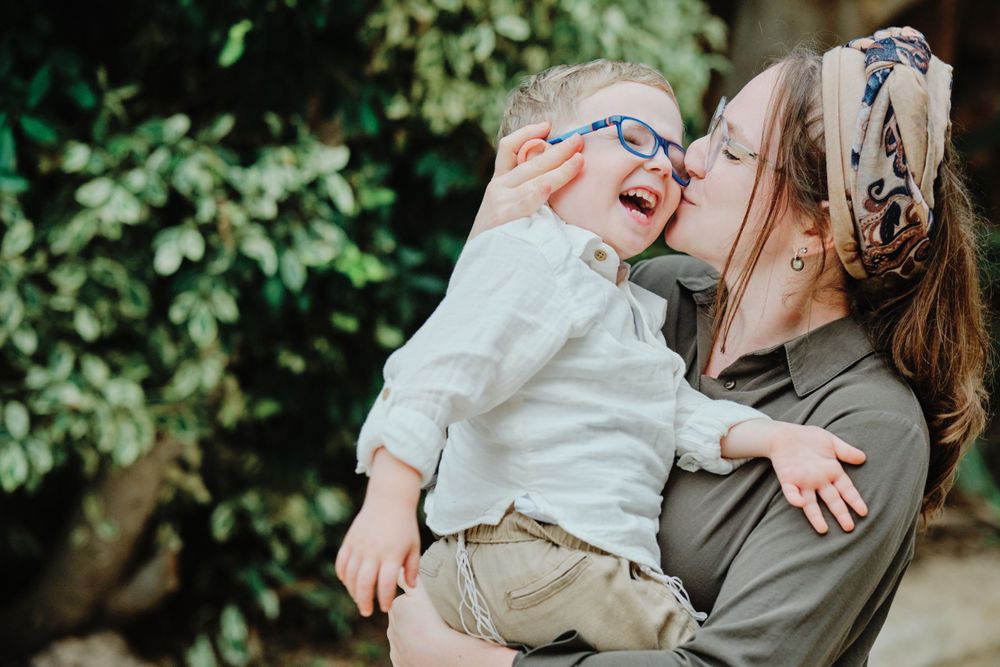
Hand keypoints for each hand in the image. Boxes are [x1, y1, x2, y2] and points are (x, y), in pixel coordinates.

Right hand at [335, 448, 421, 615]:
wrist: (389, 499)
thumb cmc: (404, 524)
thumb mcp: (414, 545)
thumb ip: (412, 567)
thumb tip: (411, 588)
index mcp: (392, 554)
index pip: (385, 584)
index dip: (383, 599)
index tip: (384, 607)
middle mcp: (374, 551)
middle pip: (363, 583)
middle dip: (364, 601)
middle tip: (366, 611)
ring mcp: (359, 545)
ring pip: (349, 575)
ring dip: (352, 591)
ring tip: (358, 599)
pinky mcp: (350, 540)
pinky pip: (341, 562)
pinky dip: (342, 575)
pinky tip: (348, 582)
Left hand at [387, 576, 517, 666]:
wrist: (444, 653)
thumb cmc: (436, 619)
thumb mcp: (423, 592)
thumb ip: (410, 579)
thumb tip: (399, 569)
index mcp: (396, 609)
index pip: (406, 602)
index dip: (420, 604)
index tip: (431, 609)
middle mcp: (392, 630)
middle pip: (405, 622)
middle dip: (415, 621)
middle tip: (434, 622)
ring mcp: (396, 649)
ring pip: (405, 640)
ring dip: (415, 638)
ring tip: (434, 637)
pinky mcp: (401, 664)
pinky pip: (408, 657)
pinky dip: (416, 654)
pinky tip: (428, 651)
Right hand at [469, 121, 583, 240]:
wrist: (482, 271)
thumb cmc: (503, 242)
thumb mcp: (509, 212)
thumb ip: (527, 195)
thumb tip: (556, 179)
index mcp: (499, 184)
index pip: (508, 149)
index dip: (527, 133)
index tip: (547, 126)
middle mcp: (498, 188)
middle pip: (530, 160)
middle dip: (558, 149)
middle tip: (578, 141)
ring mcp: (500, 202)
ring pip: (535, 179)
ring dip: (560, 168)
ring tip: (579, 160)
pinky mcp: (503, 219)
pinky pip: (526, 202)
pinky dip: (539, 192)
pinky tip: (550, 185)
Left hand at [767, 424, 868, 533]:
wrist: (783, 435)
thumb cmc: (808, 438)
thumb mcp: (830, 442)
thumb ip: (846, 451)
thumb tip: (863, 458)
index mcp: (831, 472)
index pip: (846, 489)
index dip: (854, 500)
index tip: (863, 512)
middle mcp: (818, 480)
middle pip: (832, 499)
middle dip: (840, 513)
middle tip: (849, 527)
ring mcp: (803, 482)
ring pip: (811, 503)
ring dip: (816, 516)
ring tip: (823, 529)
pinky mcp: (787, 480)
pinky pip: (791, 492)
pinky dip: (794, 498)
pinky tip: (800, 503)